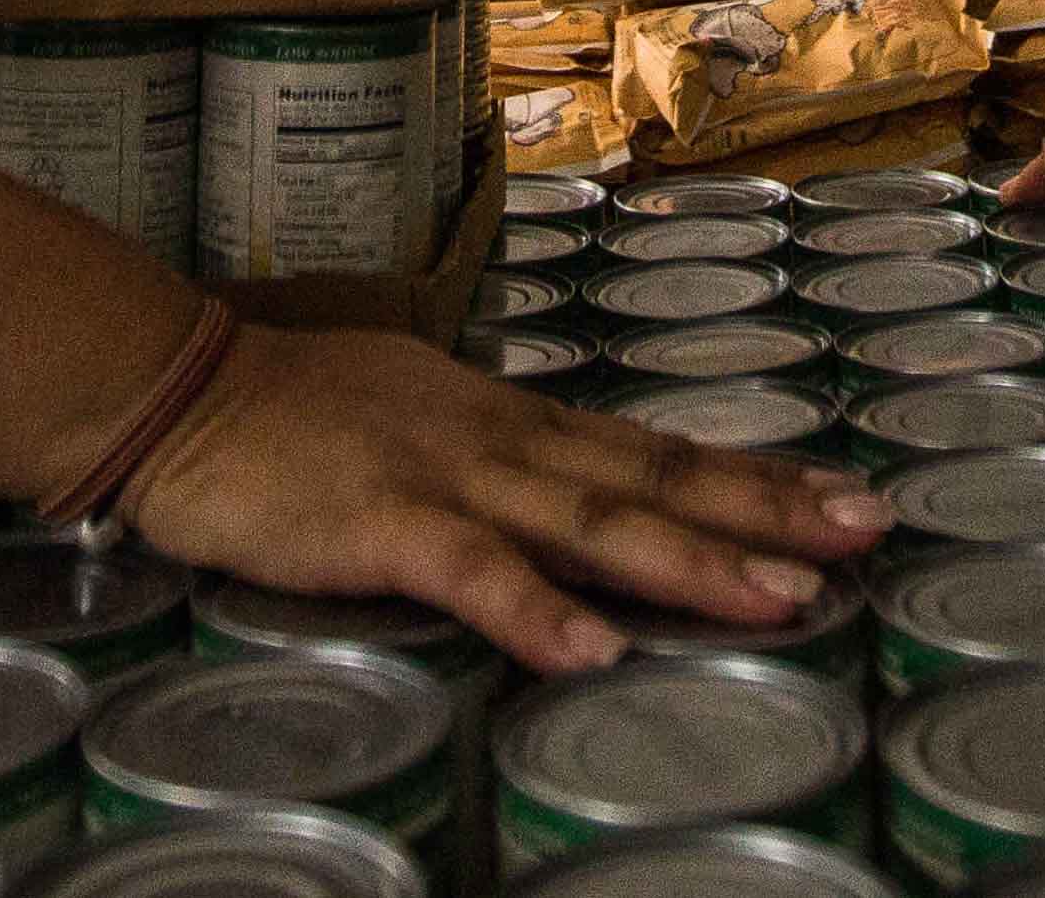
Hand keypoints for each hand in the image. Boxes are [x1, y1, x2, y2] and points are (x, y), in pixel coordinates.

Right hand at [125, 323, 892, 672]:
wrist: (180, 391)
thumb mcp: (420, 420)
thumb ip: (497, 460)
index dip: (755, 478)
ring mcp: (446, 478)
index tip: (846, 499)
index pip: (656, 451)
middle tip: (864, 537)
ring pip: (592, 522)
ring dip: (691, 562)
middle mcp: (503, 441)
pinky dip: (537, 611)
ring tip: (780, 599)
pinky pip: (473, 573)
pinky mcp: (381, 524)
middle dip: (766, 512)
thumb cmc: (292, 416)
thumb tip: (573, 492)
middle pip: (654, 481)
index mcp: (513, 421)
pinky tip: (593, 652)